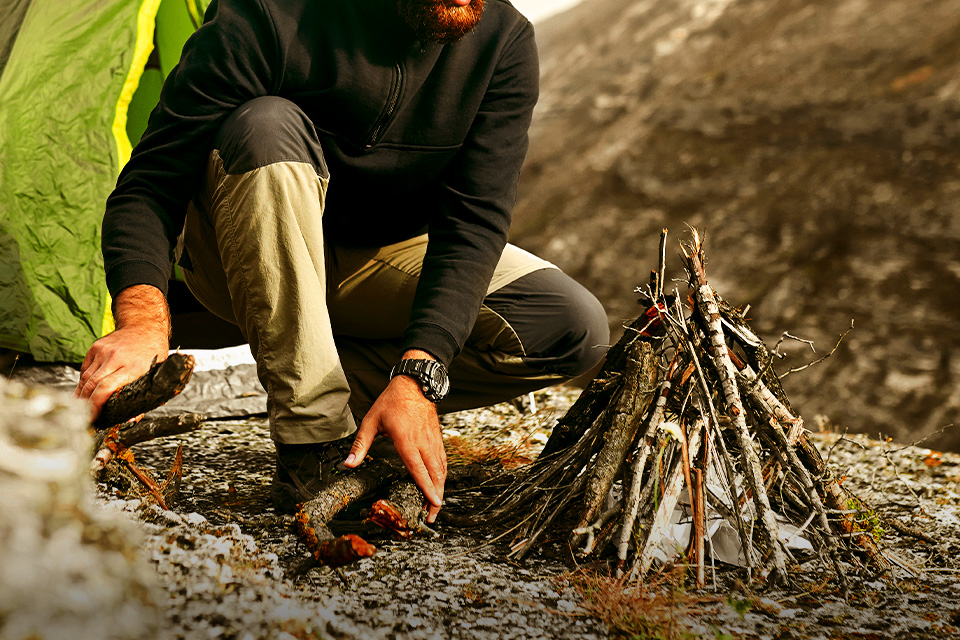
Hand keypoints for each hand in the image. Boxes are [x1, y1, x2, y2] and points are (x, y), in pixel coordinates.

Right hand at [75, 285, 170, 419]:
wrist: (144, 325)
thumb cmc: (153, 352)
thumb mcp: (156, 374)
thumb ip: (144, 397)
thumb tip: (131, 420)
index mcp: (133, 368)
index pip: (106, 389)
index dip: (95, 405)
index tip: (92, 418)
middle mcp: (116, 358)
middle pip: (92, 385)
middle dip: (85, 405)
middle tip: (84, 418)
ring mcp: (104, 352)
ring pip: (86, 378)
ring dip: (82, 395)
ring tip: (81, 409)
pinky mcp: (95, 347)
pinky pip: (85, 369)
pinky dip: (84, 382)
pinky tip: (86, 391)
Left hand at [344, 355, 446, 522]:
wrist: (415, 383)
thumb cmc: (392, 401)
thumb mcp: (371, 421)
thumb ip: (360, 445)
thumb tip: (348, 465)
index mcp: (406, 440)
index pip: (418, 469)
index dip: (426, 488)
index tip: (433, 504)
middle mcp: (423, 442)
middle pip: (434, 474)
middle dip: (435, 496)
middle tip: (432, 515)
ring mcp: (433, 440)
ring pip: (442, 468)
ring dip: (441, 488)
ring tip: (436, 504)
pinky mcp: (437, 438)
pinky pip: (443, 460)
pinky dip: (443, 475)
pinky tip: (440, 483)